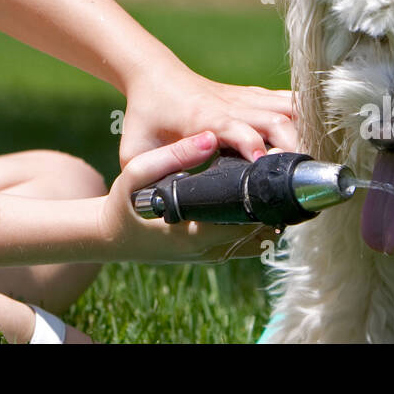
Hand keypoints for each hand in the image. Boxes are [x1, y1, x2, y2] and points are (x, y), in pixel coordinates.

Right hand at [98, 131, 283, 264]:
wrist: (111, 236)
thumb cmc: (124, 204)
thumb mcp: (137, 172)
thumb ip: (173, 154)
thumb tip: (212, 138)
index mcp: (191, 234)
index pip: (245, 221)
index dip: (265, 198)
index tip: (275, 170)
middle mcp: (207, 251)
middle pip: (258, 231)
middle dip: (272, 203)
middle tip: (282, 169)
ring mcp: (211, 256)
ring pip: (257, 240)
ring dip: (269, 214)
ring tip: (275, 180)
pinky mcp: (213, 254)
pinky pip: (245, 241)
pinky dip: (257, 222)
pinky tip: (260, 196)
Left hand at [118, 65, 297, 169]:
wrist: (155, 76)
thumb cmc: (144, 116)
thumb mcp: (133, 150)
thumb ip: (145, 177)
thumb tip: (166, 204)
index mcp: (202, 119)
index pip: (236, 127)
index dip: (253, 145)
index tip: (264, 167)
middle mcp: (229, 105)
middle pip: (274, 119)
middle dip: (291, 147)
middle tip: (295, 179)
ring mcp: (244, 98)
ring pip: (286, 108)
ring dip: (304, 134)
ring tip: (308, 167)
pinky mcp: (252, 96)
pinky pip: (287, 102)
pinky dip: (304, 119)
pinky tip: (313, 141)